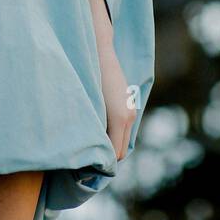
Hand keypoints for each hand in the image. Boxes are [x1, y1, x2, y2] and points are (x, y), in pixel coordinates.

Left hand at [96, 38, 136, 160]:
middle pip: (122, 151)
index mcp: (120, 119)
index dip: (104, 163)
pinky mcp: (129, 104)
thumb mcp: (89, 105)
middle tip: (88, 161)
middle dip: (108, 157)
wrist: (100, 52)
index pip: (116, 154)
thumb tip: (89, 147)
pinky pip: (123, 129)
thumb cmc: (90, 77)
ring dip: (111, 145)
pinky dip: (114, 134)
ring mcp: (131, 110)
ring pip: (123, 139)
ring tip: (92, 147)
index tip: (88, 167)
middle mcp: (129, 116)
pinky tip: (99, 130)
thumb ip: (92, 127)